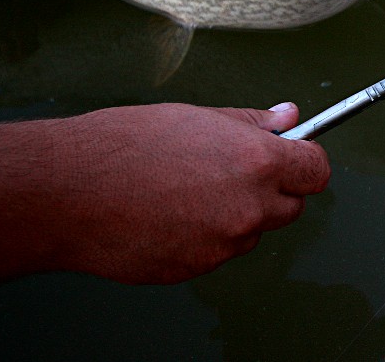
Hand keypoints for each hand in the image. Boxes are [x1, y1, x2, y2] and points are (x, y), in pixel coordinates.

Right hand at [0, 102, 328, 283]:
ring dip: (236, 216)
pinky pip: (218, 252)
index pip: (317, 170)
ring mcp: (224, 244)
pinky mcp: (197, 269)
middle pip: (292, 206)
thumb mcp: (197, 118)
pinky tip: (168, 216)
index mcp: (257, 161)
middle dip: (272, 191)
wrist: (67, 191)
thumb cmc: (124, 145)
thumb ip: (253, 123)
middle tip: (232, 173)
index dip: (306, 162)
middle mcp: (249, 207)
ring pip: (252, 231)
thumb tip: (290, 116)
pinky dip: (204, 238)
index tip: (296, 158)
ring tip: (186, 192)